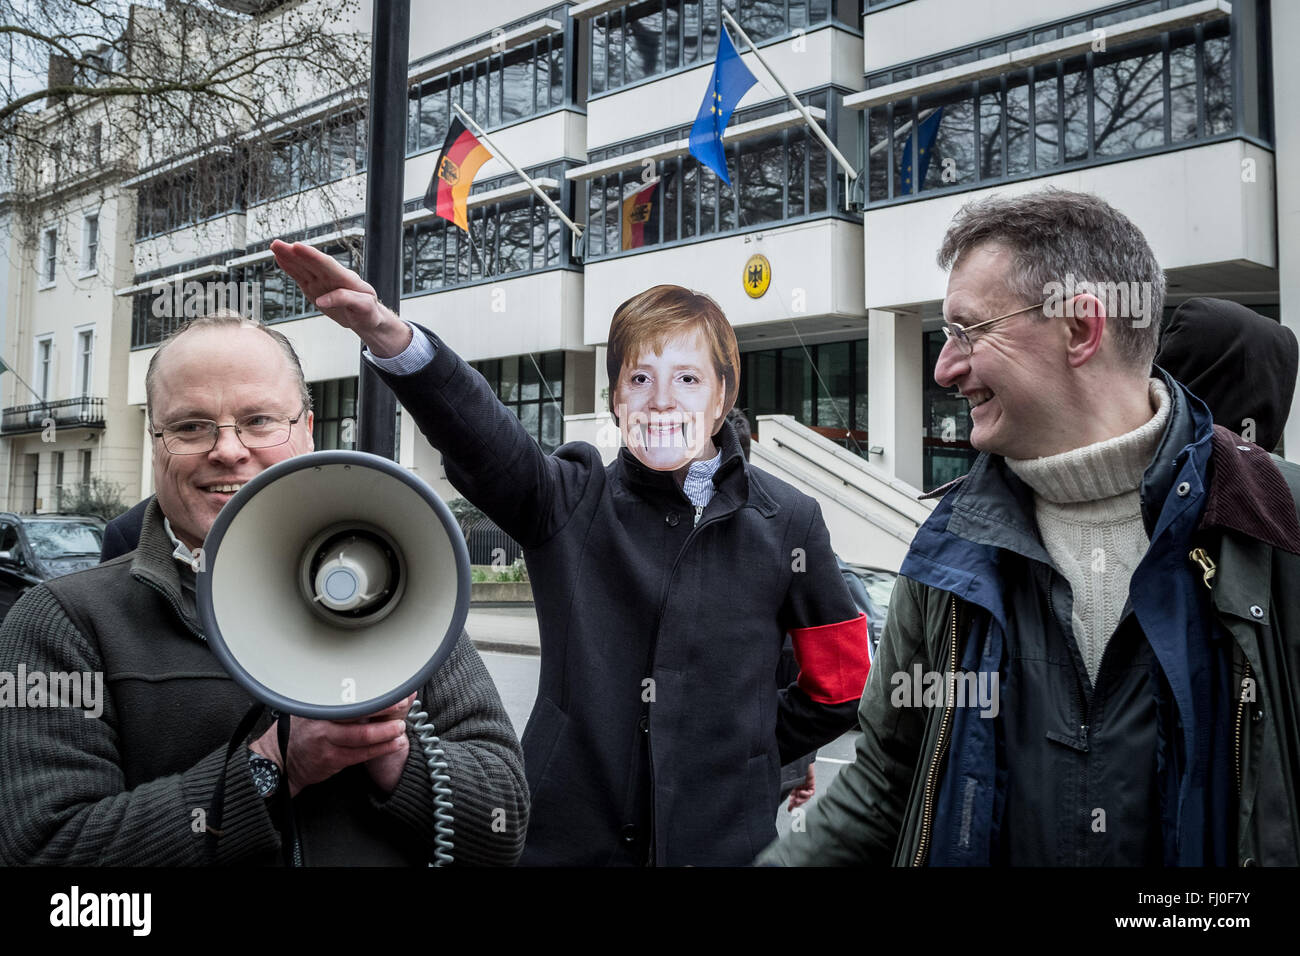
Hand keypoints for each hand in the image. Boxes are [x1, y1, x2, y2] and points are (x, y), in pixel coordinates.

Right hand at [249, 702, 410, 797]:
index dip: (375, 691)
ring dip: (386, 732)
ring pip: (362, 736)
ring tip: (401, 727)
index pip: (351, 695)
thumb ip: (339, 699)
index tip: (393, 687)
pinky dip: (381, 749)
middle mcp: (322, 721)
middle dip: (385, 708)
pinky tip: (394, 744)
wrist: (283, 760)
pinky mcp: (331, 759)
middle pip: (359, 712)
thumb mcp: (315, 709)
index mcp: (321, 704)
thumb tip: (370, 682)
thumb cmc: (305, 731)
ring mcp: (326, 741)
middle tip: (403, 704)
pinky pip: (361, 754)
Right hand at [269, 239, 413, 357]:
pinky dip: (290, 268)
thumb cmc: (369, 312)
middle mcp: (332, 277)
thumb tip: (322, 300)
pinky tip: (280, 259)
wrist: (367, 318)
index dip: (312, 256)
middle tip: (277, 244)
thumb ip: (346, 300)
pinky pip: (300, 276)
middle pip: (311, 262)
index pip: (327, 265)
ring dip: (288, 257)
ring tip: (275, 247)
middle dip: (294, 253)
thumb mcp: (364, 307)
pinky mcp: (315, 289)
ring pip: (303, 268)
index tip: (298, 247)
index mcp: (347, 279)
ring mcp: (322, 282)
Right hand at [787, 763, 815, 811]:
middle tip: (792, 806)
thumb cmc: (791, 766)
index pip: (793, 797)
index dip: (792, 804)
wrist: (800, 759)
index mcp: (793, 785)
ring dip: (801, 800)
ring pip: (805, 797)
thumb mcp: (785, 778)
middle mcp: (799, 786)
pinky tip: (802, 792)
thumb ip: (783, 786)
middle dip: (796, 804)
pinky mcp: (811, 783)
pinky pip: (811, 792)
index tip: (789, 809)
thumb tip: (777, 792)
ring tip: (797, 800)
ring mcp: (806, 785)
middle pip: (799, 798)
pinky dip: (806, 794)